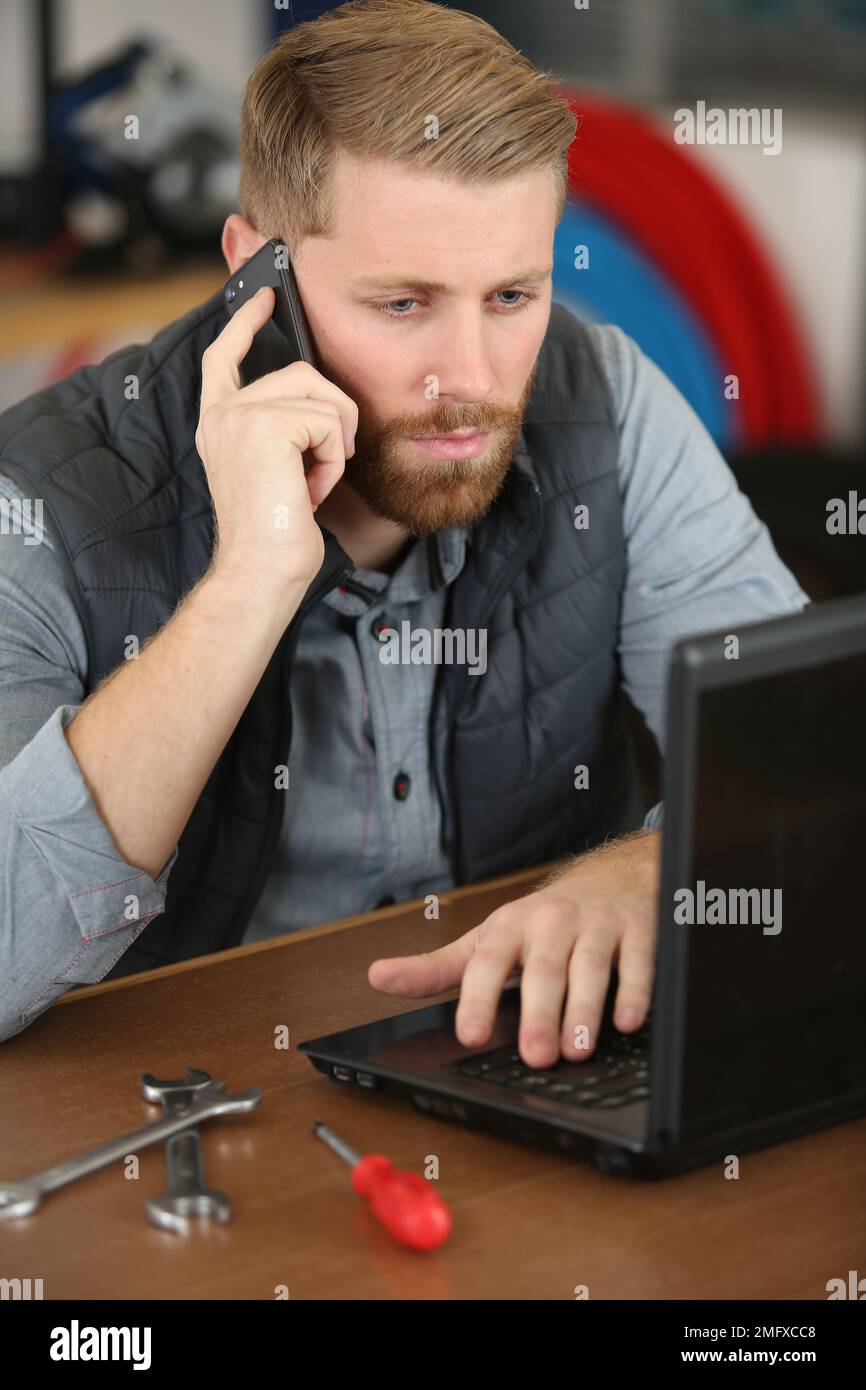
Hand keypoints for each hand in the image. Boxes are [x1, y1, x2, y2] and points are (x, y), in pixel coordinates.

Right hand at [195, 285, 357, 591]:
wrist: (260, 570)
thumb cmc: (274, 535)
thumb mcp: (276, 470)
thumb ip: (282, 429)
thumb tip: (322, 400)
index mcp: (218, 423)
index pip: (224, 356)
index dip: (245, 322)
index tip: (265, 297)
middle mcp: (222, 414)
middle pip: (299, 373)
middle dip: (333, 414)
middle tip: (329, 462)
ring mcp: (240, 415)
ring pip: (320, 395)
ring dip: (333, 442)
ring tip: (313, 483)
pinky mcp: (266, 425)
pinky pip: (328, 421)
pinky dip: (333, 460)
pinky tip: (311, 490)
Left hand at [368, 828, 661, 1067]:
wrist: (613, 876)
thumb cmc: (543, 922)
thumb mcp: (487, 940)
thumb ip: (437, 967)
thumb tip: (378, 978)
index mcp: (510, 926)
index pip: (488, 962)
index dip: (477, 997)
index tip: (469, 1034)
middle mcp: (552, 922)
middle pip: (544, 968)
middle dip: (540, 1012)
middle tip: (535, 1055)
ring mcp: (597, 924)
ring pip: (590, 966)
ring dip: (585, 1008)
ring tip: (578, 1049)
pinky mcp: (639, 930)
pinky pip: (639, 961)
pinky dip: (635, 991)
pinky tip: (628, 1021)